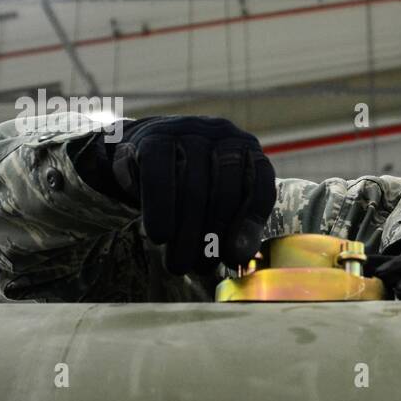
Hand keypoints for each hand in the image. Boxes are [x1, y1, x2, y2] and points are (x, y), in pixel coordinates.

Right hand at [76, 115, 276, 274]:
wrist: (139, 155)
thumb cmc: (188, 185)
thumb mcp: (216, 201)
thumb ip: (235, 224)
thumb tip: (240, 257)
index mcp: (247, 148)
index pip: (261, 183)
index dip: (252, 222)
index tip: (237, 256)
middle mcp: (223, 134)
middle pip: (226, 191)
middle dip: (214, 236)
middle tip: (202, 269)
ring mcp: (189, 131)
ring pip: (193, 189)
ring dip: (186, 235)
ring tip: (179, 265)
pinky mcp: (154, 138)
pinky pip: (160, 178)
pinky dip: (161, 211)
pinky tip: (159, 237)